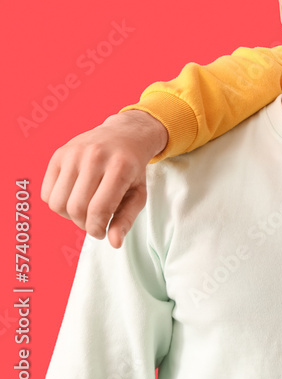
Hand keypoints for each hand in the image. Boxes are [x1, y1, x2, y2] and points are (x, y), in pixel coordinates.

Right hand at [41, 110, 167, 247]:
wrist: (125, 135)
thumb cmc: (132, 169)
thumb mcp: (138, 193)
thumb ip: (127, 219)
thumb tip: (114, 243)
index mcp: (120, 167)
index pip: (99, 209)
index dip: (97, 229)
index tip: (101, 232)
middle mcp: (95, 157)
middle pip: (76, 208)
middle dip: (83, 224)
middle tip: (93, 222)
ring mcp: (74, 153)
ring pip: (57, 203)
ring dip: (69, 215)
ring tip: (84, 210)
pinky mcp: (58, 154)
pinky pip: (46, 193)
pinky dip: (57, 202)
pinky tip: (73, 197)